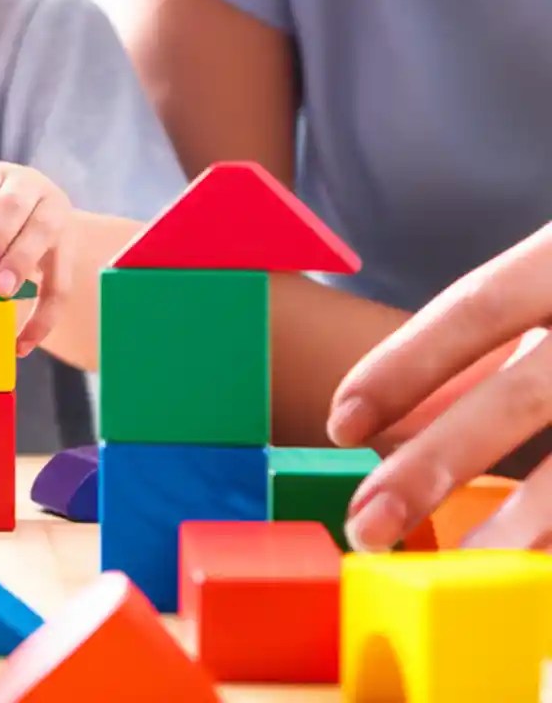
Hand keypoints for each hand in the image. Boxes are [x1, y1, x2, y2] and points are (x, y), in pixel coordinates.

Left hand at [329, 222, 551, 550]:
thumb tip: (403, 412)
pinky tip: (543, 568)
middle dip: (437, 463)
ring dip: (528, 522)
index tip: (340, 423)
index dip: (404, 364)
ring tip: (465, 568)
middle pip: (522, 392)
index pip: (479, 304)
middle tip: (367, 526)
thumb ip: (505, 332)